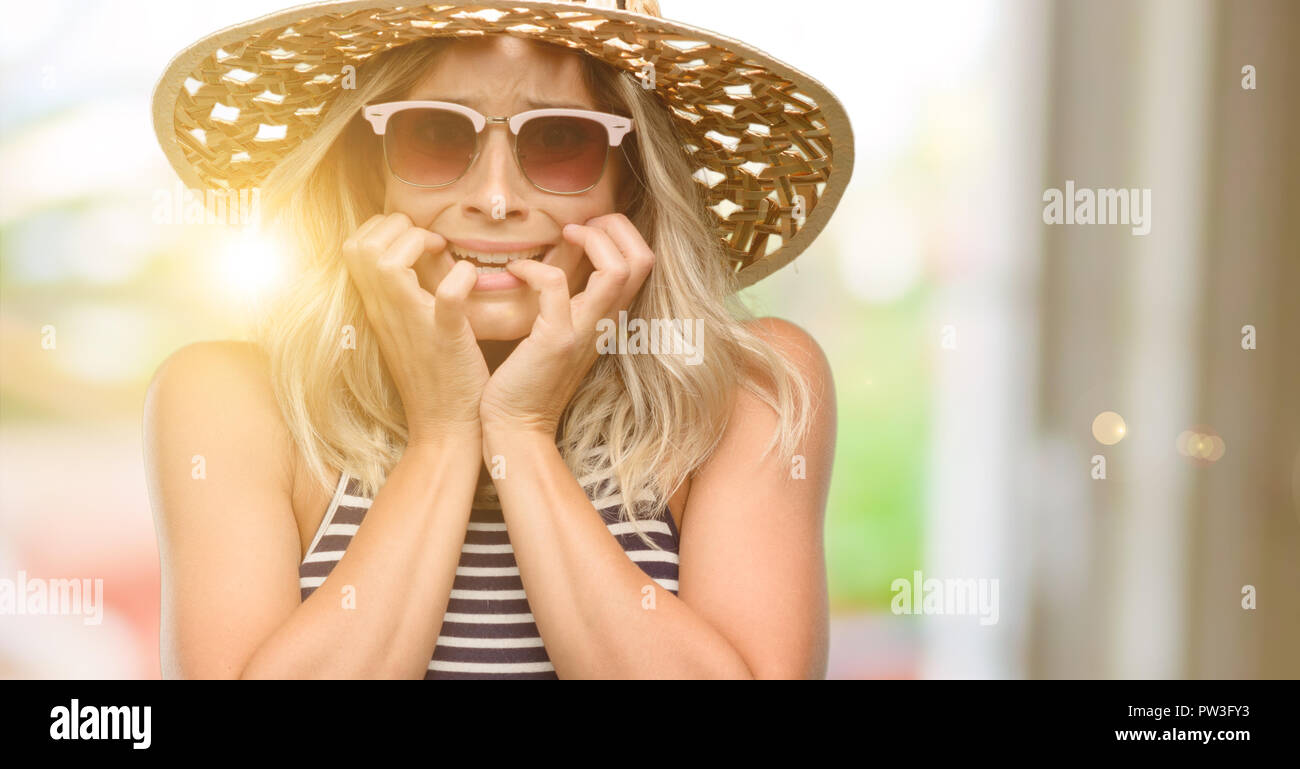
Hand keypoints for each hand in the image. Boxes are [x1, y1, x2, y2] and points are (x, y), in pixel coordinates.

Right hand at [341, 212, 488, 444]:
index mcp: (376, 308)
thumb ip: (402, 296)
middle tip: (429, 244)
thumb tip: (412, 260)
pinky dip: (461, 277)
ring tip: (444, 255)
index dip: (383, 229)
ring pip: (385, 262)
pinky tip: (472, 279)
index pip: (354, 246)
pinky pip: (446, 294)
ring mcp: (411, 325)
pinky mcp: (444, 338)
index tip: (417, 242)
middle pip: (359, 245)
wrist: (445, 427)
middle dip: (396, 226)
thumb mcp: (406, 329)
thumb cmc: (434, 375)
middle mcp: (385, 312)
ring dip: (417, 243)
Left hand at [478, 214, 654, 435]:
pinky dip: (533, 267)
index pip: (643, 263)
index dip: (620, 234)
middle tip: (579, 226)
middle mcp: (607, 323)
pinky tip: (514, 272)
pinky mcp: (556, 340)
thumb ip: (571, 302)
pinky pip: (554, 284)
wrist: (517, 427)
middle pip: (644, 259)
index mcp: (609, 319)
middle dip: (615, 226)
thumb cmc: (530, 380)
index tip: (583, 230)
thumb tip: (561, 262)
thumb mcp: (563, 333)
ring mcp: (586, 331)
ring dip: (592, 238)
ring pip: (618, 269)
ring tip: (564, 236)